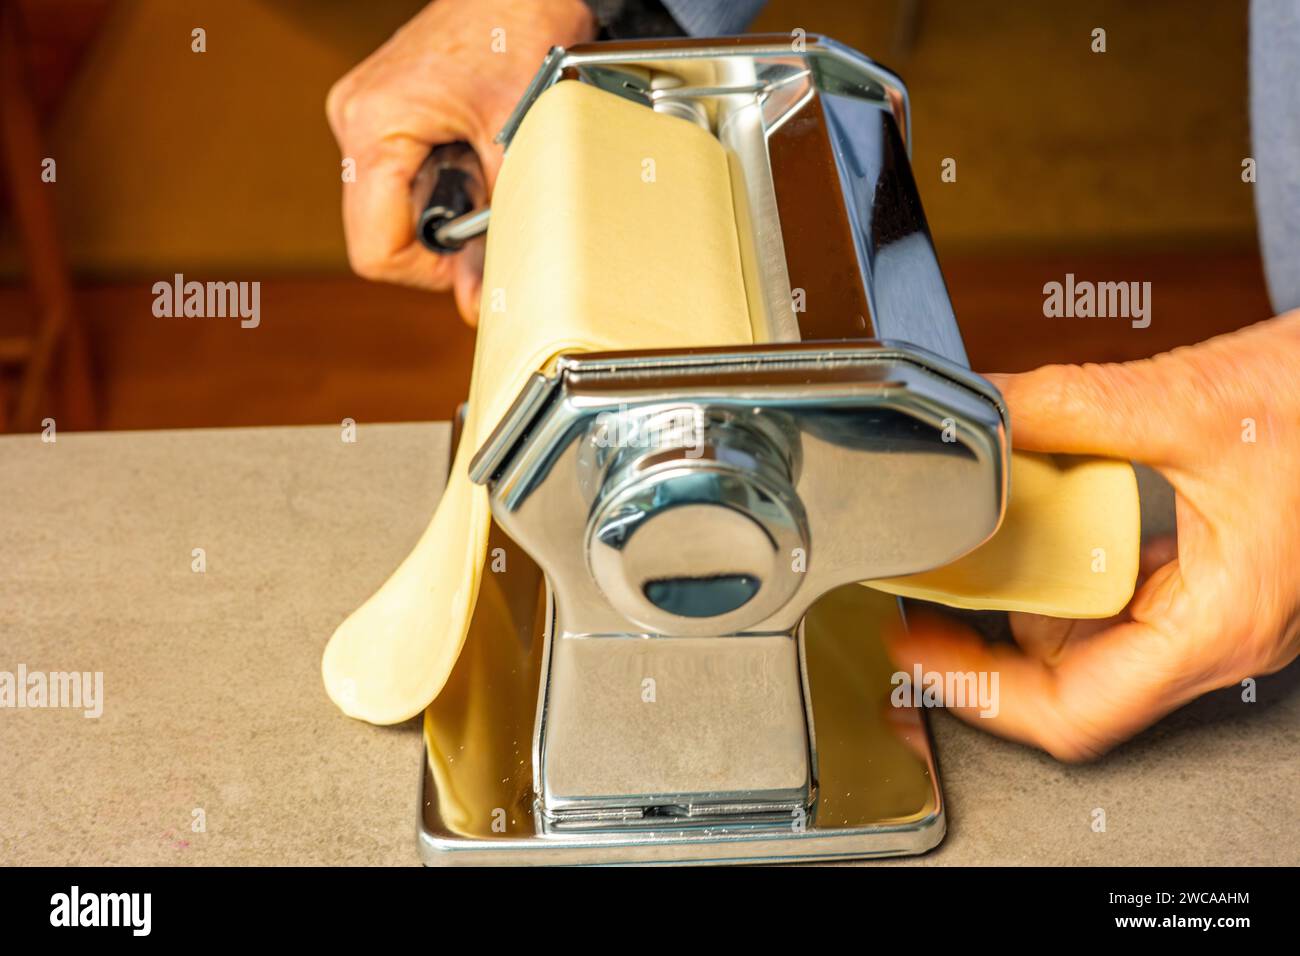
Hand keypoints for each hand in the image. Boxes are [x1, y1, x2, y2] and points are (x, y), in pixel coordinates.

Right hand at [326, 0, 595, 321]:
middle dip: (440, 242)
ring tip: (489, 173)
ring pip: (393, 209)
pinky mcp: (383, 114)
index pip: (375, 250)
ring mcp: (364, 117)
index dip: (429, 273)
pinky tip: (477, 158)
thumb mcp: (518, 141)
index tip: (474, 262)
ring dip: (446, 210)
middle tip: (492, 219)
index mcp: (373, 128)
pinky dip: (444, 185)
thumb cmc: (518, 33)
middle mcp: (354, 122)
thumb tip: (479, 305)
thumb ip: (496, 227)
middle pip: (381, 233)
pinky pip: (402, 178)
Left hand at [885, 312, 1299, 760]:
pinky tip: (1048, 533)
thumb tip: (983, 408)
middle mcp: (1221, 634)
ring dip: (1035, 603)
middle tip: (940, 589)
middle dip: (996, 641)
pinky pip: (1129, 605)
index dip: (982, 689)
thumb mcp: (1191, 398)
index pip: (1076, 707)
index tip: (923, 649)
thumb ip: (1070, 405)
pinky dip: (1076, 577)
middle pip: (1078, 682)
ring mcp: (1222, 612)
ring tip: (982, 559)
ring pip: (1101, 645)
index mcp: (1219, 620)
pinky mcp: (1220, 581)